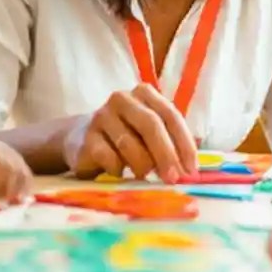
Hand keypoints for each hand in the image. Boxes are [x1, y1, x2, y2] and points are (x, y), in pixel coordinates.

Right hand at [64, 84, 197, 182]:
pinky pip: (108, 157)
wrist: (80, 139)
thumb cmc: (125, 136)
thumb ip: (169, 143)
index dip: (183, 142)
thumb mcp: (149, 134)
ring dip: (142, 165)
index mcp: (144, 93)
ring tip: (146, 176)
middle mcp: (122, 99)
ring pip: (129, 142)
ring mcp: (101, 116)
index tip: (191, 168)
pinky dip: (118, 169)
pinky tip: (119, 173)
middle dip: (165, 154)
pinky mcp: (86, 138)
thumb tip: (190, 169)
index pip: (170, 115)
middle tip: (173, 178)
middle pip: (150, 124)